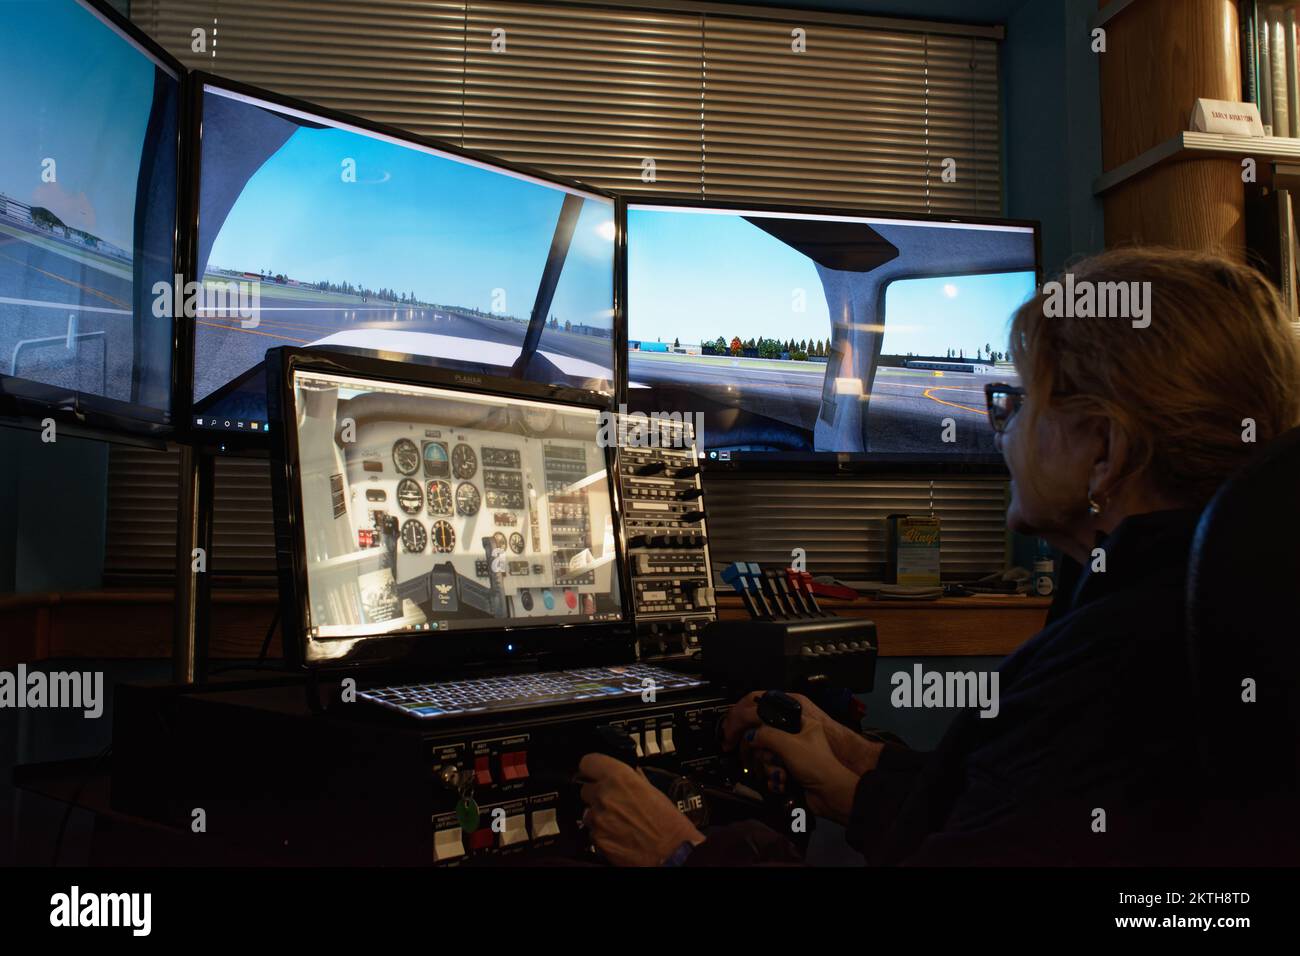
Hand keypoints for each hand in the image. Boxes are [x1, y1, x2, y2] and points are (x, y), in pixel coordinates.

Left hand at [578, 753, 704, 865]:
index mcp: (619, 778)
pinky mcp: (597, 840)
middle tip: (614, 803)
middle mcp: (605, 796)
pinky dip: (602, 833)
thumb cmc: (669, 825)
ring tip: (620, 823)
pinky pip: (592, 832)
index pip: (588, 762)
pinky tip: (619, 836)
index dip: (592, 768)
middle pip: (586, 789)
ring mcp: (598, 819)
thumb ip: (634, 780)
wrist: (672, 855)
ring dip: (599, 816)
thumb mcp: (655, 792)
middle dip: (597, 795)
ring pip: (588, 812)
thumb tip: (628, 775)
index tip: (595, 772)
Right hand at [743, 719, 860, 824]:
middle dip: (761, 751)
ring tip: (782, 775)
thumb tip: (749, 737)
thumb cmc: (813, 764)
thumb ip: (765, 734)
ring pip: (765, 756)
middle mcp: (794, 735)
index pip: (765, 712)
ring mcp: (790, 754)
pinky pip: (770, 771)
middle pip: (762, 736)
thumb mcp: (788, 744)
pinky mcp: (788, 771)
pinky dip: (774, 779)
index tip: (730, 732)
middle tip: (751, 754)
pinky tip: (783, 784)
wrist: (830, 795)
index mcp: (799, 721)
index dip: (745, 719)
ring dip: (771, 768)